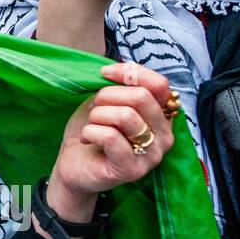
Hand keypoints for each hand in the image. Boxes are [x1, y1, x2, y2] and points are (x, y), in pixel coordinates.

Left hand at [38, 62, 176, 238]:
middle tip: (94, 108)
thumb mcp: (106, 102)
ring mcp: (152, 155)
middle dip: (108, 95)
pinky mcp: (132, 169)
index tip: (104, 74)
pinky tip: (87, 138)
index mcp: (161, 116)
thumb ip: (120, 87)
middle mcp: (164, 135)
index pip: (160, 84)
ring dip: (98, 115)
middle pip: (141, 97)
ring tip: (91, 124)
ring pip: (126, 116)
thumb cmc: (93, 132)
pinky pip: (110, 136)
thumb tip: (120, 68)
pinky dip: (90, 131)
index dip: (131, 72)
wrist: (75, 166)